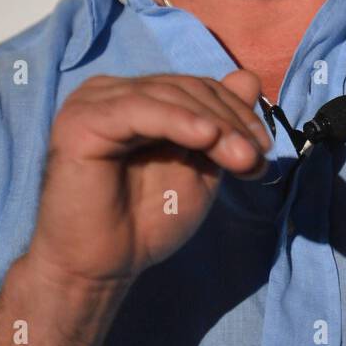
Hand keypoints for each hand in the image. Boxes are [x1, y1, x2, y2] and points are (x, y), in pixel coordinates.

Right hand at [24, 69, 270, 287]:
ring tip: (240, 158)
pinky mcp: (82, 120)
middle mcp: (111, 91)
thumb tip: (249, 76)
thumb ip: (220, 124)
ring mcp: (93, 102)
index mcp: (135, 97)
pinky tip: (206, 138)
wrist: (100, 269)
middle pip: (186, 88)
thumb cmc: (145, 222)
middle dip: (229, 121)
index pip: (196, 87)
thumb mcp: (198, 167)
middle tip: (254, 158)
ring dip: (214, 124)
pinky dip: (178, 121)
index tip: (263, 150)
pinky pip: (140, 110)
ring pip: (169, 95)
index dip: (235, 112)